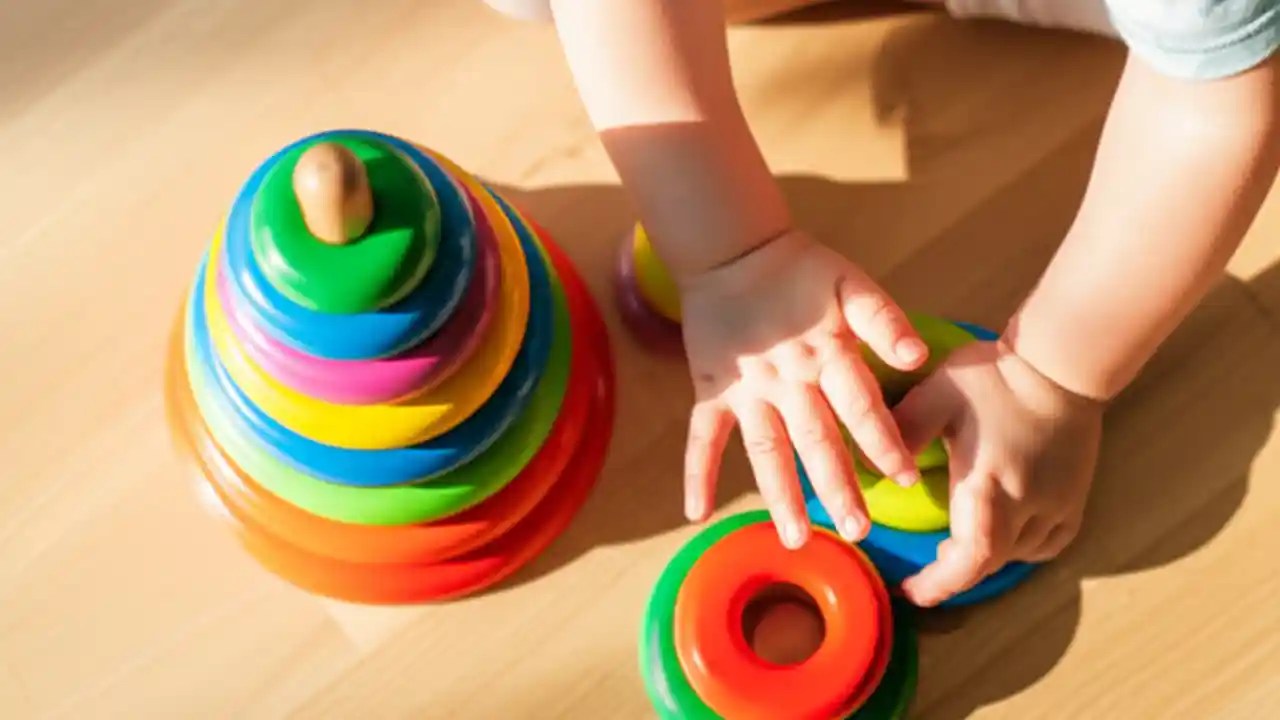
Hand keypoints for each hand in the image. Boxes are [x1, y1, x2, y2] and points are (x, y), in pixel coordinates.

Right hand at [679, 229, 928, 548]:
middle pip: (816, 440)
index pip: (861, 406)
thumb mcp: (849, 282)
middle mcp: (789, 379)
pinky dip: (696, 473)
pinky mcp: (713, 391)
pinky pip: (702, 437)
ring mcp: (747, 389)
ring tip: (794, 538)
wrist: (732, 250)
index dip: (884, 442)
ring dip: (779, 495)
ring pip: (766, 449)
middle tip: (858, 532)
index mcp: (827, 354)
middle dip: (838, 487)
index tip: (903, 479)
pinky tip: (696, 513)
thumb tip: (918, 357)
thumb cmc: (798, 270)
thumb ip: (884, 320)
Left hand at [892, 338, 1102, 605]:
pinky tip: (1000, 534)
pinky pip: (1046, 544)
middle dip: (952, 575)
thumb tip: (865, 463)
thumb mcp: (937, 394)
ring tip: (953, 550)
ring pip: (1016, 555)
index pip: (969, 557)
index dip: (940, 583)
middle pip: (988, 564)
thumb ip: (902, 429)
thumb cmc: (995, 377)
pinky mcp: (1074, 499)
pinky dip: (1019, 549)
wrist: (1063, 364)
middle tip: (924, 575)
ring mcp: (1056, 505)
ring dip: (982, 559)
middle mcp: (1026, 505)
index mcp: (988, 485)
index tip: (910, 591)